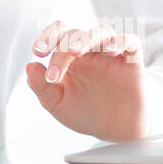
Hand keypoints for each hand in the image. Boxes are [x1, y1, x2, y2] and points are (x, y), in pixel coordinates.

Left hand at [25, 20, 147, 140]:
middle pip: (76, 33)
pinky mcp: (133, 63)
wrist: (116, 132)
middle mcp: (90, 51)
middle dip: (63, 46)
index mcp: (70, 56)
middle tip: (55, 70)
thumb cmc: (85, 112)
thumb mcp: (58, 104)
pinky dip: (121, 41)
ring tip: (76, 52)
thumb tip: (29, 66)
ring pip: (103, 31)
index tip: (37, 52)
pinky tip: (111, 50)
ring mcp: (112, 55)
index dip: (47, 36)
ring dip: (88, 37)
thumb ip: (41, 86)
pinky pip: (131, 42)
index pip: (59, 33)